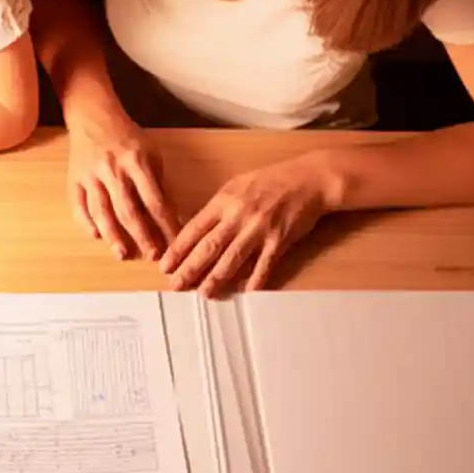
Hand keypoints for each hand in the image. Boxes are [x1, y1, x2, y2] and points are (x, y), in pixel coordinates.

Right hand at [68, 117, 178, 259]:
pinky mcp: (75, 179)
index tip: (176, 242)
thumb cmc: (127, 137)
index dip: (166, 223)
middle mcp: (113, 170)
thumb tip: (169, 214)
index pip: (155, 200)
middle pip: (128, 209)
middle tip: (152, 255)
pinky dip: (86, 221)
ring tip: (122, 254)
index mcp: (136, 162)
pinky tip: (95, 235)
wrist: (92, 117)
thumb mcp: (151, 152)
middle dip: (142, 235)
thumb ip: (158, 182)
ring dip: (112, 235)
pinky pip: (79, 204)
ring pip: (102, 210)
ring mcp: (91, 175)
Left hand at [161, 156, 336, 295]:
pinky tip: (245, 292)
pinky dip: (255, 280)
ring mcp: (259, 229)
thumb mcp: (237, 186)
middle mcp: (239, 216)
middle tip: (175, 286)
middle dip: (190, 269)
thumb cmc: (270, 181)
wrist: (308, 179)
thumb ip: (218, 208)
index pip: (194, 229)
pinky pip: (264, 264)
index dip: (178, 249)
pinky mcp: (279, 240)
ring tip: (203, 293)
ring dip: (216, 278)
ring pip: (232, 258)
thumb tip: (196, 231)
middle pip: (209, 247)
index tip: (165, 266)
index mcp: (224, 201)